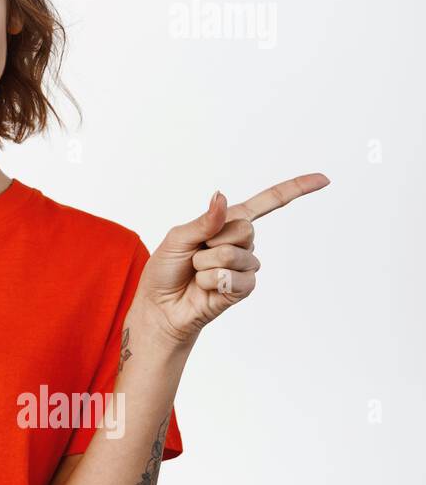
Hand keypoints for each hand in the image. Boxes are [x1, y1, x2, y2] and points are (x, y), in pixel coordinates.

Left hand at [134, 173, 330, 346]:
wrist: (161, 305)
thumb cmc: (166, 269)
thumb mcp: (178, 237)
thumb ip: (203, 220)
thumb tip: (221, 196)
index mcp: (227, 223)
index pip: (267, 203)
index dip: (295, 190)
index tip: (323, 179)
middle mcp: (241, 243)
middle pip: (245, 229)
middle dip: (212, 240)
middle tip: (196, 253)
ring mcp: (245, 266)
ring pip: (234, 255)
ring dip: (205, 264)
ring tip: (196, 272)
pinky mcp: (244, 287)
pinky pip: (233, 277)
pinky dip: (211, 281)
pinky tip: (205, 287)